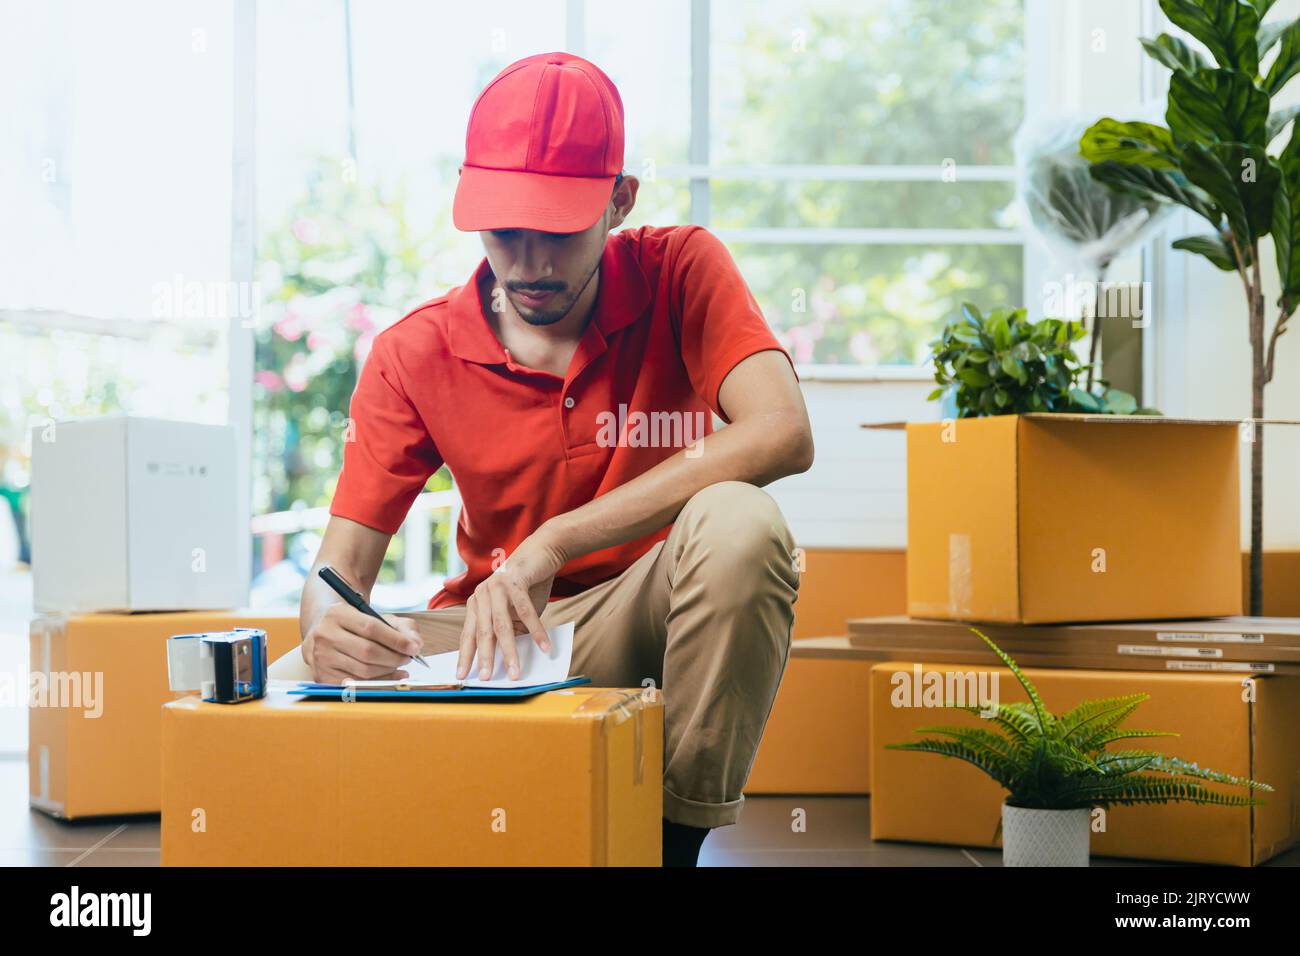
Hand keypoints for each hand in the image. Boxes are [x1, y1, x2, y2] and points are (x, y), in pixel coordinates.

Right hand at [303, 603, 424, 683]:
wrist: (325, 633)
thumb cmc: (357, 626)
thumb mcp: (378, 617)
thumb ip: (403, 627)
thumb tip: (416, 644)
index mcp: (337, 614)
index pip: (371, 628)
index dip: (396, 640)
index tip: (414, 648)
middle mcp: (324, 635)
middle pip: (367, 652)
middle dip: (394, 657)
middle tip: (407, 658)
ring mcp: (321, 658)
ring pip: (363, 671)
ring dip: (388, 671)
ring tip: (399, 666)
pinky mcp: (322, 676)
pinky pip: (356, 685)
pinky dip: (378, 682)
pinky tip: (389, 676)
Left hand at [458, 526, 566, 680]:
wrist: (541, 553)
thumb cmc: (527, 586)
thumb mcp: (515, 612)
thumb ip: (510, 630)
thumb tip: (511, 658)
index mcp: (477, 604)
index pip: (469, 634)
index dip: (466, 655)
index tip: (462, 675)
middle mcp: (482, 595)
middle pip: (483, 632)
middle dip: (484, 658)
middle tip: (485, 678)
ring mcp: (496, 587)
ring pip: (502, 626)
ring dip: (510, 651)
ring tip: (515, 671)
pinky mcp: (514, 581)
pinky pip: (525, 611)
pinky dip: (536, 631)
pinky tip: (544, 646)